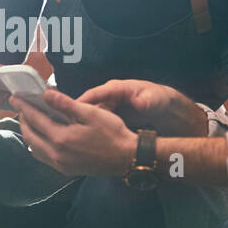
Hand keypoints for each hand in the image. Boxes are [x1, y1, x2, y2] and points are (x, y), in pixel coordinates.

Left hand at [11, 89, 137, 177]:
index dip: (24, 107)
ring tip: (29, 120)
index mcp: (61, 138)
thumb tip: (46, 94)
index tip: (15, 98)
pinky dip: (38, 145)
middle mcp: (57, 154)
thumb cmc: (112, 133)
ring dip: (29, 134)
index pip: (35, 119)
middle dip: (23, 120)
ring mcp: (61, 164)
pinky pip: (44, 157)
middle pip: (30, 136)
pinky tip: (42, 137)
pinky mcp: (66, 170)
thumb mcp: (90, 113)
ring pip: (35, 149)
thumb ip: (66, 104)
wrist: (126, 158)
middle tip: (20, 107)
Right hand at [76, 79, 207, 136]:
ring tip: (68, 135)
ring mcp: (107, 105)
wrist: (163, 108)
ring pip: (88, 115)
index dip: (80, 103)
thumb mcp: (153, 100)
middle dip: (74, 115)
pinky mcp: (108, 115)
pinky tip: (81, 139)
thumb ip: (145, 101)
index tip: (68, 113)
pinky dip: (86, 128)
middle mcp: (109, 96)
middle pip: (86, 105)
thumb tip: (139, 103)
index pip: (93, 94)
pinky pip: (93, 121)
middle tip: (64, 128)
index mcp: (116, 88)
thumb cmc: (158, 100)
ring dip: (78, 123)